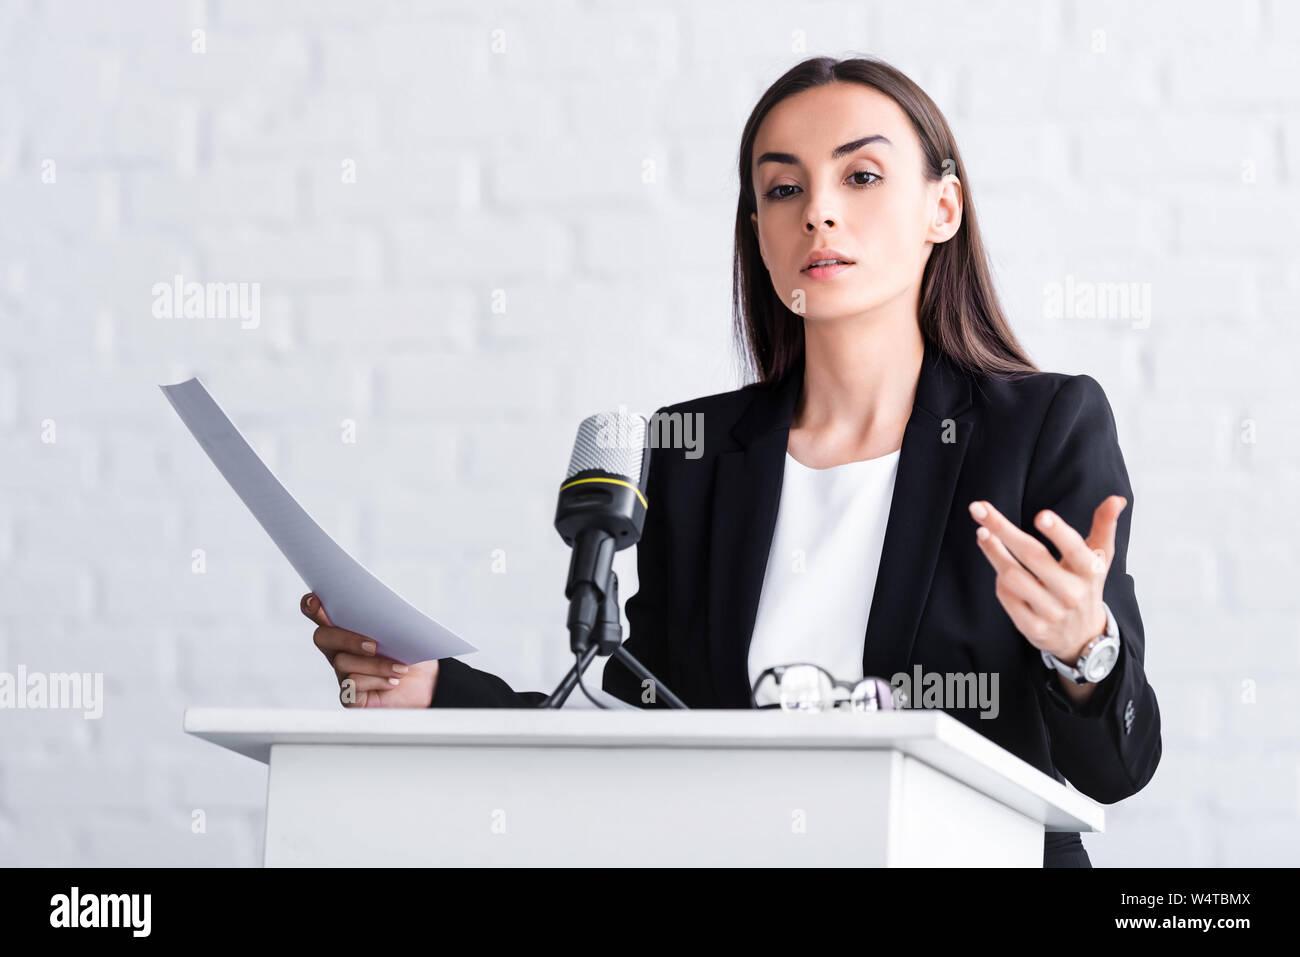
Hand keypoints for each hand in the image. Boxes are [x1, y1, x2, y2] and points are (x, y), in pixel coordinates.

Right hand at [301, 592, 439, 707]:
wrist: (426, 682)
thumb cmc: (410, 652)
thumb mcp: (402, 630)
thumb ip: (387, 617)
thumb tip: (386, 609)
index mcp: (347, 629)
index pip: (320, 614)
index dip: (311, 606)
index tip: (315, 600)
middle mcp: (338, 651)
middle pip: (322, 637)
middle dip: (347, 638)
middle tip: (374, 645)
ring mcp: (342, 674)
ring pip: (342, 662)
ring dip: (375, 664)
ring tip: (400, 667)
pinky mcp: (349, 696)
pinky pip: (352, 684)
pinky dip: (377, 680)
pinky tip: (393, 681)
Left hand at [968, 495, 1125, 664]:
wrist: (1083, 637)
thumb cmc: (1085, 585)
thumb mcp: (1098, 558)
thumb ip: (1104, 526)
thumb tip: (1117, 498)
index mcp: (1090, 571)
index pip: (1075, 549)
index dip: (1059, 532)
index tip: (1041, 515)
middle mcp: (1072, 593)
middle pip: (1032, 556)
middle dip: (1002, 529)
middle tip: (978, 508)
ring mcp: (1052, 612)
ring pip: (1013, 577)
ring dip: (994, 552)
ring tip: (982, 533)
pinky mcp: (1033, 627)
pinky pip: (1007, 597)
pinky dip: (999, 580)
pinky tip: (996, 565)